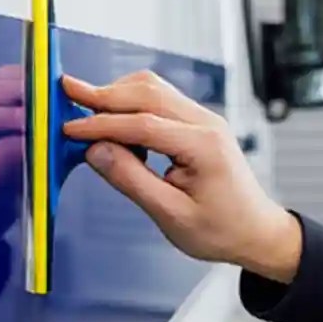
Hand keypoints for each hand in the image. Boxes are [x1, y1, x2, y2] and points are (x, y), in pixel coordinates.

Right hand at [62, 71, 301, 282]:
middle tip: (66, 91)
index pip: (142, 124)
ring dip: (117, 94)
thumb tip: (95, 151)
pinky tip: (113, 123)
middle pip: (147, 93)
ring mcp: (203, 119)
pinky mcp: (197, 123)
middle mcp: (206, 123)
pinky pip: (160, 101)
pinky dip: (131, 104)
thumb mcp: (171, 215)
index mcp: (203, 146)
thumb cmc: (221, 230)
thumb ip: (131, 180)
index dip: (101, 124)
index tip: (69, 128)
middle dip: (103, 93)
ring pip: (153, 89)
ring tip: (84, 107)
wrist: (256, 232)